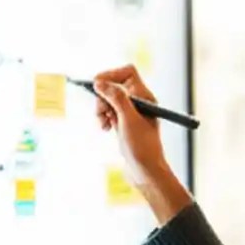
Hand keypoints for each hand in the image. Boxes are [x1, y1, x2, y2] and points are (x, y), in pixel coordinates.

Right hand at [91, 64, 169, 185]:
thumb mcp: (128, 119)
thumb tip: (99, 82)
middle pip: (114, 85)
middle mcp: (139, 102)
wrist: (146, 172)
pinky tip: (105, 128)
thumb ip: (116, 98)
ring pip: (109, 99)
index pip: (128, 72)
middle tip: (101, 112)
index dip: (111, 74)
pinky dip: (103, 117)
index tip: (97, 85)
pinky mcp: (124, 123)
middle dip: (103, 97)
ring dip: (101, 109)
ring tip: (103, 123)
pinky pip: (109, 111)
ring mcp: (131, 112)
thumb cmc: (142, 147)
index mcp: (145, 97)